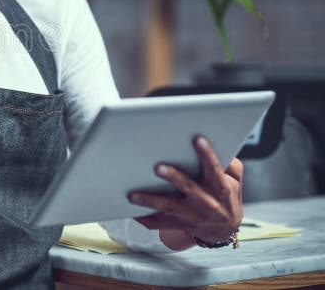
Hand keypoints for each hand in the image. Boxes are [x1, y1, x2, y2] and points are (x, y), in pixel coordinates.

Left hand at [129, 136, 243, 247]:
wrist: (224, 228)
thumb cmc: (225, 196)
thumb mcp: (235, 180)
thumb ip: (230, 164)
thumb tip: (222, 146)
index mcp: (220, 187)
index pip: (214, 169)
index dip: (207, 154)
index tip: (197, 139)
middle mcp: (206, 202)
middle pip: (188, 187)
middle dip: (173, 176)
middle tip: (157, 167)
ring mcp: (191, 215)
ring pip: (168, 207)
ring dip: (150, 201)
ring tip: (132, 195)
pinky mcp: (180, 223)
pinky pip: (159, 223)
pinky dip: (144, 218)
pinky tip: (131, 212)